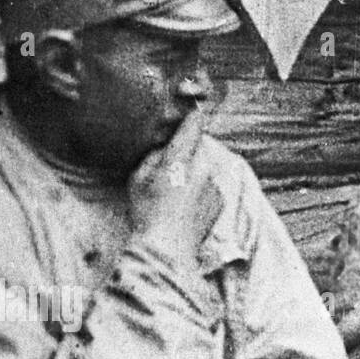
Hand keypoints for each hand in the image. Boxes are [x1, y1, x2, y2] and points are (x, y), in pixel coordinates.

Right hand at [127, 110, 222, 258]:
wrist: (168, 248)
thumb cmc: (147, 213)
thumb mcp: (138, 179)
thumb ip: (154, 157)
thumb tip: (166, 148)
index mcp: (180, 159)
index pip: (193, 127)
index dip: (193, 117)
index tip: (194, 110)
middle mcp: (202, 167)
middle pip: (197, 150)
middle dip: (186, 155)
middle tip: (168, 172)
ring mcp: (214, 183)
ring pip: (203, 169)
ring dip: (193, 175)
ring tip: (175, 196)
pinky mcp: (221, 199)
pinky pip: (209, 187)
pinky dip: (201, 191)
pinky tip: (185, 208)